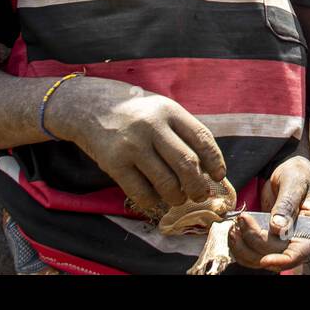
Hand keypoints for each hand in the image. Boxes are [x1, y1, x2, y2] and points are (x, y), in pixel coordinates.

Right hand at [46, 77, 225, 217]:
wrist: (90, 107)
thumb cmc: (136, 112)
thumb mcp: (162, 110)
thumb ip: (182, 132)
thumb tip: (207, 169)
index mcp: (170, 110)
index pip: (202, 138)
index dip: (215, 161)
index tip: (219, 176)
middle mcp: (152, 126)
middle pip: (187, 163)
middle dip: (198, 185)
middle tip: (200, 195)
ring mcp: (132, 145)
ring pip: (166, 182)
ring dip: (177, 197)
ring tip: (178, 198)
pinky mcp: (114, 163)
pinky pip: (141, 192)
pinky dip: (153, 202)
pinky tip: (156, 201)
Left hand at [230, 156, 309, 272]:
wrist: (286, 170)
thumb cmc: (295, 173)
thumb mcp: (294, 182)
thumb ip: (287, 204)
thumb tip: (278, 228)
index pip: (300, 252)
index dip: (283, 261)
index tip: (265, 260)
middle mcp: (295, 239)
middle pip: (274, 254)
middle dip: (255, 240)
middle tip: (242, 218)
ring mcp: (278, 242)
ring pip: (259, 259)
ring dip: (243, 248)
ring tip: (234, 226)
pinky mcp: (264, 239)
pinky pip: (250, 253)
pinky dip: (239, 247)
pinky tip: (233, 231)